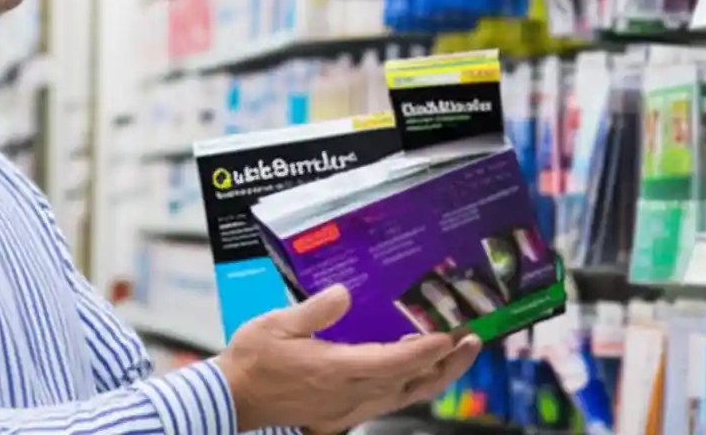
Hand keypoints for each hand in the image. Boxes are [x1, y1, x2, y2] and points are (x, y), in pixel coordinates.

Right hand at [215, 283, 481, 432]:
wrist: (233, 399)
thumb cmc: (253, 361)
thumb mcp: (276, 325)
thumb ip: (315, 310)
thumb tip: (345, 292)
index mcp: (337, 370)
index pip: (396, 362)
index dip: (429, 350)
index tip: (452, 335)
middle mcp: (350, 394)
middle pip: (411, 383)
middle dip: (446, 364)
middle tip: (472, 342)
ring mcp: (348, 408)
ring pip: (403, 396)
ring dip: (432, 376)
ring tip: (453, 353)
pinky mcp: (341, 414)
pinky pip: (385, 402)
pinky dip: (407, 386)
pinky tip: (411, 371)